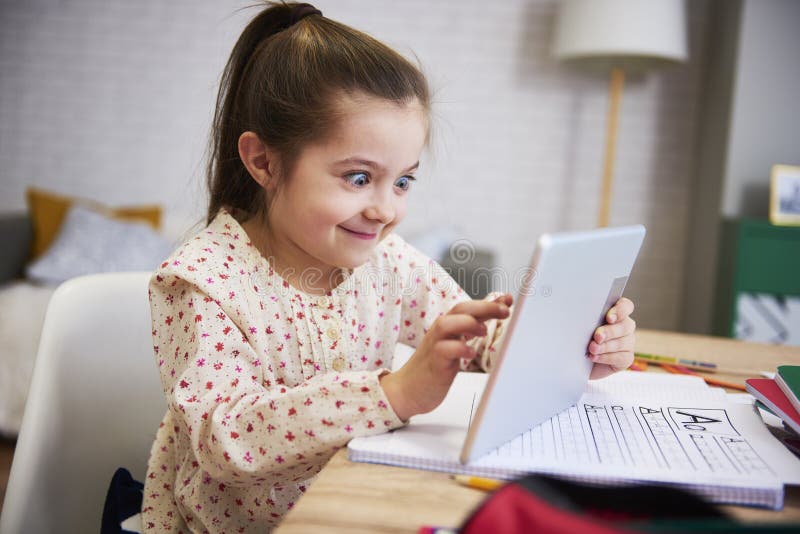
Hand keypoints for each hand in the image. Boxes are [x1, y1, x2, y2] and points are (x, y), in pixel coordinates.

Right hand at [380, 294, 512, 419]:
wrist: (407, 390)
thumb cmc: (434, 366)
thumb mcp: (455, 344)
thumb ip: (472, 329)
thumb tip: (492, 317)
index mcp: (449, 326)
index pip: (469, 307)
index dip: (490, 301)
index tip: (510, 299)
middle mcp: (441, 332)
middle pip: (460, 309)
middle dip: (484, 307)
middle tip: (505, 311)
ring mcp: (434, 345)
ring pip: (447, 324)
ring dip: (468, 324)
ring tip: (484, 332)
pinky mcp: (433, 362)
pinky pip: (444, 349)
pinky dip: (459, 349)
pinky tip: (470, 354)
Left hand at [588, 297, 635, 378]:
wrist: (579, 359)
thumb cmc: (580, 337)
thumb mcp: (581, 326)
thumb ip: (586, 318)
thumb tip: (581, 314)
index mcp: (616, 313)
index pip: (626, 306)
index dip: (620, 311)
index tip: (609, 317)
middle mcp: (625, 326)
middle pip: (625, 325)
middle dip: (610, 331)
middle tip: (597, 336)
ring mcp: (627, 342)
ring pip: (622, 342)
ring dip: (605, 346)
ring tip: (592, 348)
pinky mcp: (626, 357)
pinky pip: (620, 357)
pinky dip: (606, 357)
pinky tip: (595, 357)